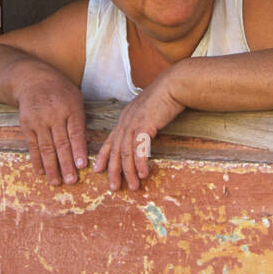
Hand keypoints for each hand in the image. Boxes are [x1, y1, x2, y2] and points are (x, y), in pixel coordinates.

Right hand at [13, 78, 87, 186]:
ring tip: (56, 182)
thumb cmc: (60, 92)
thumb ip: (80, 121)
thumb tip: (85, 148)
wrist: (32, 80)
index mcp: (71, 108)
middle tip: (71, 181)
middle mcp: (54, 115)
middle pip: (61, 144)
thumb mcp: (75, 99)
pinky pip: (32, 146)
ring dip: (51, 167)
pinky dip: (36, 160)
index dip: (78, 150)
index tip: (82, 166)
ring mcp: (39, 121)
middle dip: (66, 164)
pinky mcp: (26, 125)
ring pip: (46, 148)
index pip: (76, 133)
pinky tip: (41, 172)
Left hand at [94, 65, 186, 190]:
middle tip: (114, 188)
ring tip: (133, 186)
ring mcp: (134, 123)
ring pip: (126, 152)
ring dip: (129, 172)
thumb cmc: (165, 98)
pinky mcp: (145, 125)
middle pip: (115, 150)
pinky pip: (140, 148)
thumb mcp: (148, 112)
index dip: (103, 156)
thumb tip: (143, 136)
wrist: (174, 85)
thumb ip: (142, 124)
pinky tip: (144, 174)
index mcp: (125, 118)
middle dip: (114, 170)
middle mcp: (126, 121)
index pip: (110, 140)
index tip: (98, 170)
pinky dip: (141, 163)